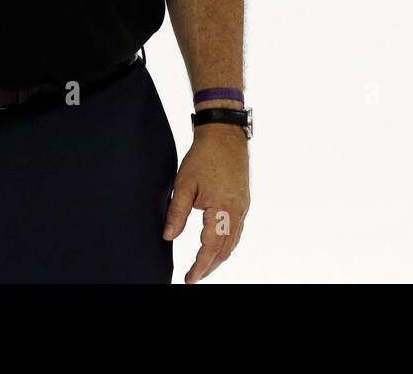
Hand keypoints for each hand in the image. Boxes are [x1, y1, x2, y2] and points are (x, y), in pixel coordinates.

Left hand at [162, 124, 249, 283]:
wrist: (224, 133)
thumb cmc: (203, 155)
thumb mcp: (184, 184)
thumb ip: (177, 213)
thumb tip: (169, 237)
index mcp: (222, 208)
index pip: (210, 247)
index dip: (199, 266)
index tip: (189, 278)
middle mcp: (236, 210)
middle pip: (225, 249)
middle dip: (210, 266)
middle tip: (194, 276)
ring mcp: (243, 205)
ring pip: (234, 241)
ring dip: (220, 256)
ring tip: (205, 265)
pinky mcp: (244, 199)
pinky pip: (238, 229)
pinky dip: (228, 242)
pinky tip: (218, 244)